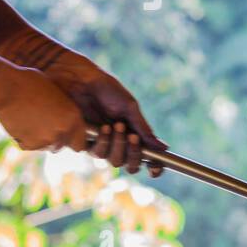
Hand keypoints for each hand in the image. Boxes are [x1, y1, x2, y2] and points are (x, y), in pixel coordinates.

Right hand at [0, 65, 88, 152]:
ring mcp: (46, 141)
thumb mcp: (56, 94)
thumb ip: (65, 112)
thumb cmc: (30, 83)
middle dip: (57, 140)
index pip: (81, 142)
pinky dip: (26, 139)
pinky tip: (20, 122)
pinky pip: (30, 146)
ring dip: (42, 140)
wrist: (7, 88)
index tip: (66, 135)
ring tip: (31, 120)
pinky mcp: (29, 145)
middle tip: (45, 125)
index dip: (74, 139)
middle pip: (64, 146)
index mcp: (73, 117)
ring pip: (47, 147)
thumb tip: (67, 122)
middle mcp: (63, 132)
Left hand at [42, 53, 166, 176]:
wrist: (81, 80)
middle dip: (134, 154)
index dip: (153, 166)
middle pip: (130, 165)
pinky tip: (103, 127)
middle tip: (133, 138)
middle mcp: (118, 142)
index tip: (156, 167)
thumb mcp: (130, 107)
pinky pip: (97, 153)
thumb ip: (144, 129)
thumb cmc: (106, 90)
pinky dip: (103, 141)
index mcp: (133, 134)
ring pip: (114, 161)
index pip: (146, 157)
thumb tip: (164, 147)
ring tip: (116, 125)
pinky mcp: (84, 143)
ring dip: (118, 145)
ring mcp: (101, 144)